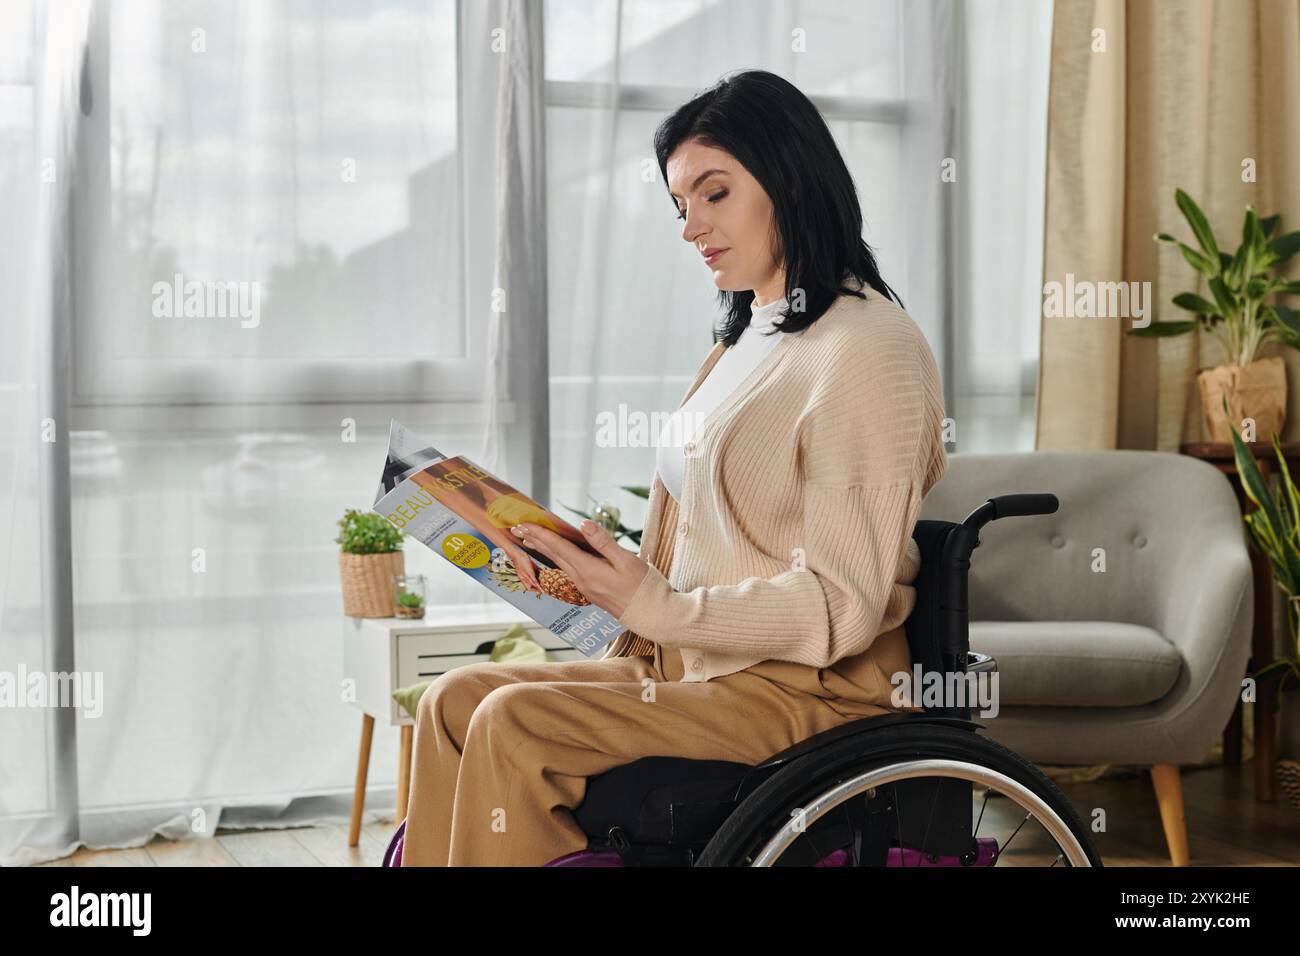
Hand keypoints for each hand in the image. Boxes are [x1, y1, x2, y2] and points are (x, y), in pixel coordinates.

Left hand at [503, 542, 542, 593]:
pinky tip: (542, 589)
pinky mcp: (529, 573)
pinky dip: (538, 586)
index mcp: (522, 577)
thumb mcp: (529, 565)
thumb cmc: (522, 558)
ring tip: (544, 592)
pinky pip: (534, 582)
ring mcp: (526, 576)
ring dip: (538, 589)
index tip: (538, 590)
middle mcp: (523, 578)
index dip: (533, 589)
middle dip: (536, 591)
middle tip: (542, 591)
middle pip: (529, 588)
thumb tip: (541, 571)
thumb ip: (534, 569)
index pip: (527, 586)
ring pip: (533, 586)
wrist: (517, 554)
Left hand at [509, 519, 649, 617]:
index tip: (524, 524)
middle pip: (553, 556)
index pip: (558, 547)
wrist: (651, 616)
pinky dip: (557, 559)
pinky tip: (556, 556)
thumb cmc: (643, 587)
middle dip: (535, 540)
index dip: (540, 534)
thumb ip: (603, 542)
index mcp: (588, 570)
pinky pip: (567, 571)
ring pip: (558, 564)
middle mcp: (582, 580)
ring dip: (543, 550)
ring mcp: (585, 588)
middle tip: (518, 528)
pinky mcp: (591, 591)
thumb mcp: (627, 560)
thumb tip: (583, 524)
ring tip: (529, 540)